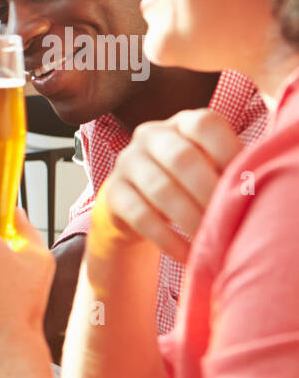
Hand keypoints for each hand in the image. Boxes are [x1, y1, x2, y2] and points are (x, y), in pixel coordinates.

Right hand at [98, 108, 240, 261]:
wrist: (135, 205)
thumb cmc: (187, 184)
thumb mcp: (208, 166)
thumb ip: (231, 166)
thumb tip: (265, 185)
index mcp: (182, 123)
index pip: (205, 125)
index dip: (228, 153)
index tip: (245, 186)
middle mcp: (150, 135)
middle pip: (181, 158)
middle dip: (209, 192)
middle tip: (227, 219)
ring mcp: (127, 162)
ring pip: (160, 189)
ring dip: (189, 218)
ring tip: (209, 240)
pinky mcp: (112, 193)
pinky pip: (140, 216)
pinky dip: (167, 239)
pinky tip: (186, 254)